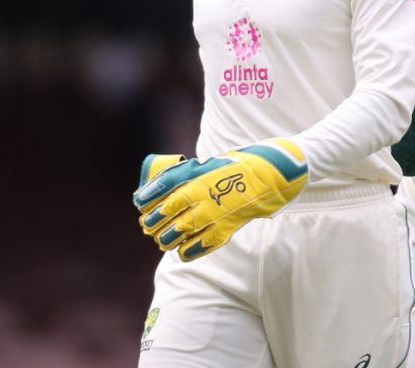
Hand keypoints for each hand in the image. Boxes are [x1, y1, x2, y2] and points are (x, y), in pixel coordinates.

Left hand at [133, 138, 308, 260]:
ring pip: (180, 231)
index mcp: (197, 174)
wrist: (275, 173)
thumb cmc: (243, 166)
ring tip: (164, 240)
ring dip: (167, 238)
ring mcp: (214, 212)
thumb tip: (167, 188)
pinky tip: (183, 251)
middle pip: (165, 213)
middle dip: (153, 222)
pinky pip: (201, 244)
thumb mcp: (212, 163)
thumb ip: (192, 176)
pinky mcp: (227, 226)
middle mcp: (202, 194)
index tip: (140, 203)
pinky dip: (189, 250)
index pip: (161, 188)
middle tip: (148, 226)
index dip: (147, 198)